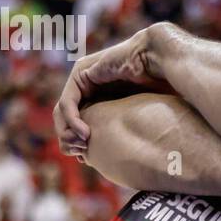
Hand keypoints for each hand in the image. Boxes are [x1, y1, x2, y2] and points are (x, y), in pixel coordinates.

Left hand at [54, 25, 162, 156]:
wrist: (159, 61)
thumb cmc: (160, 85)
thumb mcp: (140, 114)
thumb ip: (130, 128)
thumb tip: (137, 156)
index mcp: (98, 95)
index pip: (76, 122)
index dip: (77, 142)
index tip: (88, 158)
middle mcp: (86, 85)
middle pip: (64, 118)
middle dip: (68, 140)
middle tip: (81, 155)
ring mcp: (81, 78)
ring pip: (61, 112)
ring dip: (67, 133)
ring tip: (82, 148)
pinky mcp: (80, 74)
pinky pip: (67, 102)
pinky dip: (72, 121)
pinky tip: (85, 135)